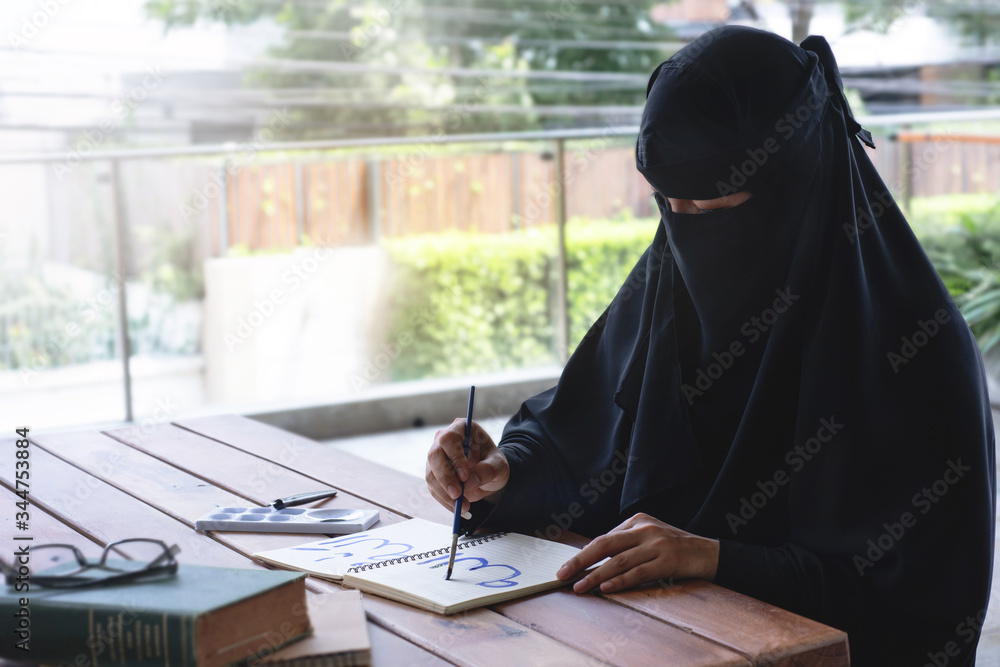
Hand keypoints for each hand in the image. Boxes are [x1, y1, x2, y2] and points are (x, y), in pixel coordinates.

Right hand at [425, 419, 509, 513]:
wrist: (489, 475)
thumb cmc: (494, 463)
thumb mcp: (499, 466)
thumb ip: (487, 470)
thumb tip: (469, 482)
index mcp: (461, 428)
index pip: (449, 439)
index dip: (454, 457)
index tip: (465, 476)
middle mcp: (444, 439)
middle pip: (434, 455)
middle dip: (446, 477)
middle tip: (458, 495)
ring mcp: (436, 456)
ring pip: (431, 474)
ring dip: (445, 493)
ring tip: (463, 506)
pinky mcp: (433, 473)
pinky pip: (433, 488)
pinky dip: (444, 500)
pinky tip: (457, 508)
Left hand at [555, 512, 718, 593]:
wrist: (710, 553)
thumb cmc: (675, 547)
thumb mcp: (650, 536)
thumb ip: (626, 542)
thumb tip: (595, 559)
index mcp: (638, 520)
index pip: (604, 538)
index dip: (583, 554)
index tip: (566, 566)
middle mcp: (645, 530)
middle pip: (605, 545)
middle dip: (581, 561)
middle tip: (563, 574)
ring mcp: (657, 545)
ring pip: (619, 561)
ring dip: (596, 576)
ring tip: (580, 587)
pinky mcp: (668, 561)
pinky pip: (639, 573)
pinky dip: (620, 581)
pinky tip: (606, 588)